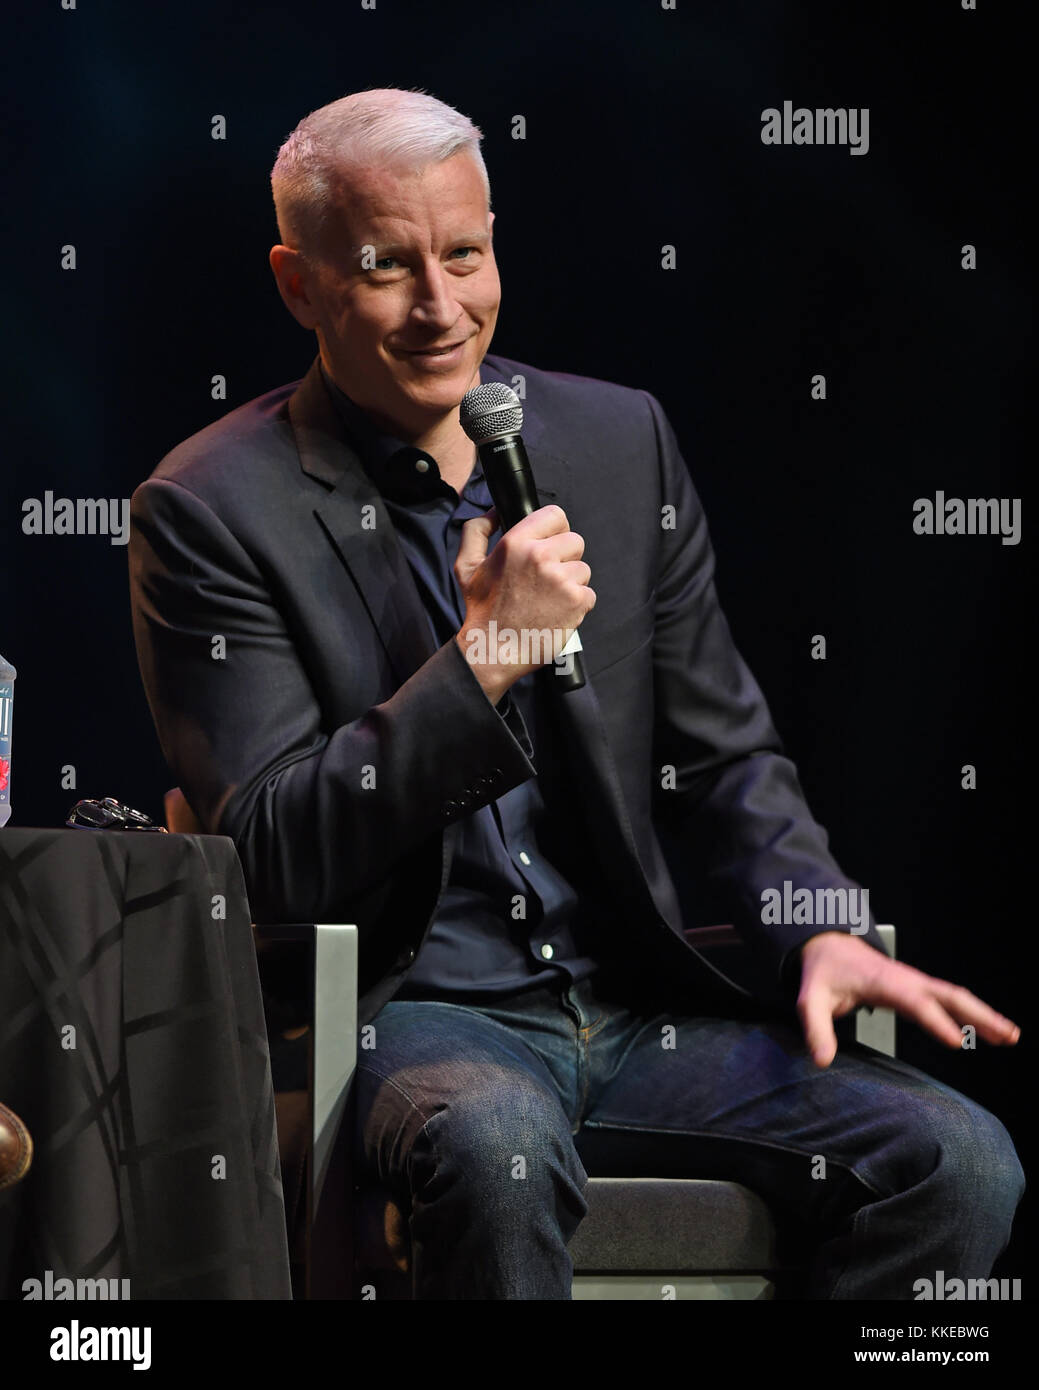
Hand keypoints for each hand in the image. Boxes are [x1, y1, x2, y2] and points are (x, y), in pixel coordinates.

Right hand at [454, 504, 594, 702]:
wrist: (494, 650)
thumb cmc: (482, 611)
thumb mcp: (466, 566)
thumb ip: (477, 531)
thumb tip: (494, 510)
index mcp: (516, 543)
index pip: (555, 515)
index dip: (555, 529)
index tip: (549, 544)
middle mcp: (540, 556)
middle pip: (575, 541)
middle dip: (565, 558)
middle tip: (546, 578)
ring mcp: (561, 579)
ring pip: (583, 569)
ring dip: (571, 583)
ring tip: (549, 598)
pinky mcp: (576, 601)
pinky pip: (589, 593)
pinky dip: (577, 604)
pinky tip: (556, 612)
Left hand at [797, 930, 1020, 1068]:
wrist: (829, 945)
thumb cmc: (824, 972)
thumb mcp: (810, 999)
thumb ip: (815, 1028)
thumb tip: (821, 1060)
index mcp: (883, 982)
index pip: (914, 1002)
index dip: (935, 1021)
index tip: (957, 1041)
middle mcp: (906, 979)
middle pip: (949, 995)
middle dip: (979, 1014)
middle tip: (1005, 1035)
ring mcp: (915, 982)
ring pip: (955, 996)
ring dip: (983, 1014)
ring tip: (1010, 1036)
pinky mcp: (917, 987)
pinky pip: (949, 999)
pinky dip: (971, 1012)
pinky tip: (987, 1029)